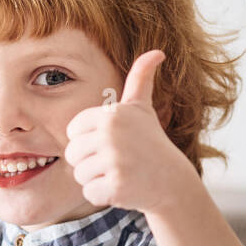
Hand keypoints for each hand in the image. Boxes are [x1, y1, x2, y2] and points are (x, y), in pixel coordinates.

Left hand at [63, 50, 197, 214]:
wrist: (172, 182)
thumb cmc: (150, 144)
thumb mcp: (142, 109)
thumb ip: (141, 79)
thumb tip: (157, 51)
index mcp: (111, 115)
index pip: (72, 132)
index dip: (87, 141)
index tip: (112, 143)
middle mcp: (112, 134)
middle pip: (72, 154)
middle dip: (90, 162)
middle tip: (118, 161)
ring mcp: (115, 161)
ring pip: (79, 175)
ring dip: (96, 179)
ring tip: (121, 173)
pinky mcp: (116, 186)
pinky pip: (89, 193)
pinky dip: (103, 194)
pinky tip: (123, 188)